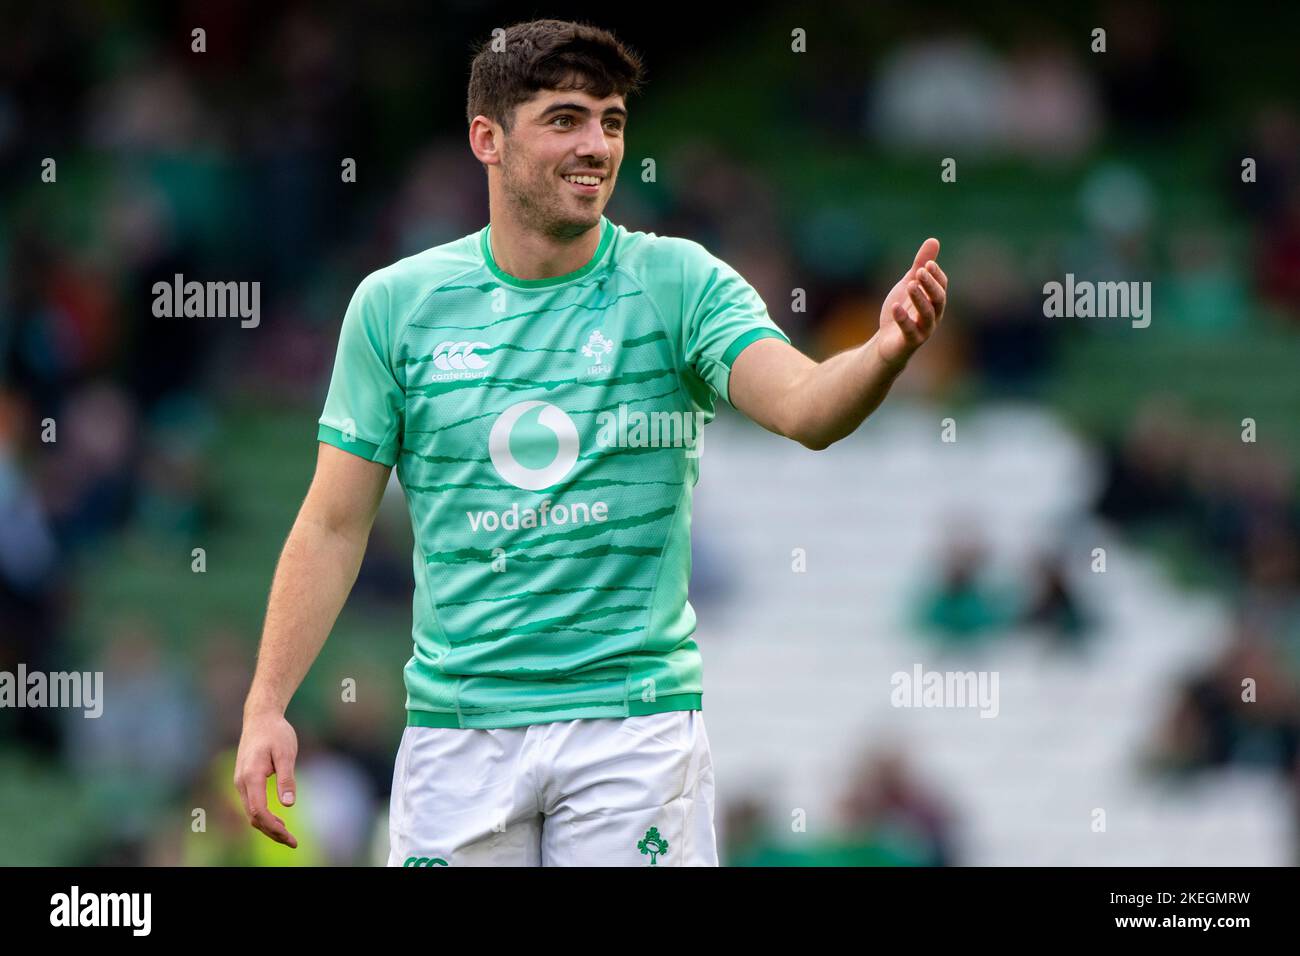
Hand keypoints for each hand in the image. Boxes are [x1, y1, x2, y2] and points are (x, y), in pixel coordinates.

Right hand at [233, 711, 298, 847]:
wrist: (260, 717)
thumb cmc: (276, 733)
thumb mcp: (287, 753)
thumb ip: (287, 779)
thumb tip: (288, 805)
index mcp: (251, 776)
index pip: (258, 811)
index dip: (273, 827)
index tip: (290, 837)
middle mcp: (241, 782)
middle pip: (253, 817)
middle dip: (272, 832)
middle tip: (293, 842)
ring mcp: (240, 782)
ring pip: (251, 812)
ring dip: (267, 827)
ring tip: (287, 836)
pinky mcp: (244, 780)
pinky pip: (251, 804)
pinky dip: (263, 817)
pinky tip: (278, 821)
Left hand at [876, 238, 947, 369]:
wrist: (887, 343)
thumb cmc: (902, 312)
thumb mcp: (909, 285)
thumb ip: (920, 265)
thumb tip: (934, 240)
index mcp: (934, 301)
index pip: (941, 286)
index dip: (936, 275)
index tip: (927, 263)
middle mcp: (933, 316)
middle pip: (938, 299)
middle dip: (930, 285)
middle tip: (920, 271)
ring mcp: (923, 330)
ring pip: (927, 314)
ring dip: (919, 299)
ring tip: (910, 284)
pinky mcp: (909, 342)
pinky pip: (910, 331)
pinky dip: (903, 319)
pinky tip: (895, 306)